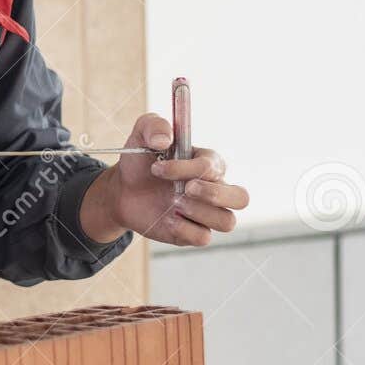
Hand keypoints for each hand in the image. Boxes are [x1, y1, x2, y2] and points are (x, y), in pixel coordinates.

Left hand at [78, 112, 248, 246]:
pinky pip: (204, 238)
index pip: (213, 167)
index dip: (187, 168)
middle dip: (213, 194)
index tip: (157, 168)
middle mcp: (214, 189)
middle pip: (241, 198)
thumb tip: (164, 139)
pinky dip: (184, 230)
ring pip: (227, 221)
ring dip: (199, 212)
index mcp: (208, 163)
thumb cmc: (141, 161)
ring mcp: (206, 213)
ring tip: (172, 203)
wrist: (123, 190)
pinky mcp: (193, 232)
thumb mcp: (142, 135)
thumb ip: (154, 126)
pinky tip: (167, 220)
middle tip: (185, 189)